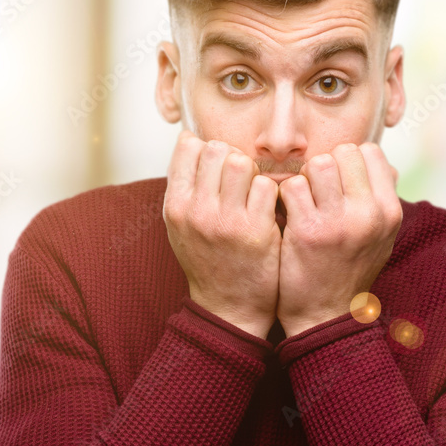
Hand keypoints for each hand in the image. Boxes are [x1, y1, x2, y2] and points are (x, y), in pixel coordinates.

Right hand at [164, 130, 281, 338]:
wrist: (228, 307)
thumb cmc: (207, 260)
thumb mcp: (180, 225)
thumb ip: (183, 185)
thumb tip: (190, 138)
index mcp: (175, 206)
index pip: (188, 147)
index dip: (207, 149)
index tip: (216, 166)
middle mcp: (195, 211)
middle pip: (217, 149)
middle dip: (232, 157)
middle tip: (239, 179)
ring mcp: (225, 221)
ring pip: (242, 162)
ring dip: (252, 173)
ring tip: (252, 192)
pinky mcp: (256, 231)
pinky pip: (266, 186)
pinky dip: (270, 194)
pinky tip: (267, 209)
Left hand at [276, 142, 401, 336]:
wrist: (325, 315)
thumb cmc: (347, 269)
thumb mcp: (379, 236)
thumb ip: (381, 198)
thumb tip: (380, 162)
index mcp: (390, 211)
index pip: (371, 151)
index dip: (347, 159)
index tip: (335, 180)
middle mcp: (370, 214)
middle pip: (343, 152)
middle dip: (323, 165)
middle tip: (314, 190)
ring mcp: (339, 222)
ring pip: (318, 164)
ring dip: (303, 178)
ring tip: (300, 201)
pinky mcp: (307, 231)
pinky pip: (291, 187)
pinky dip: (283, 196)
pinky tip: (286, 215)